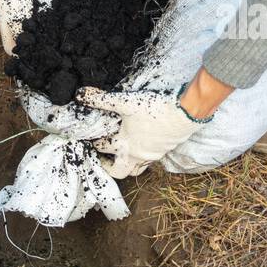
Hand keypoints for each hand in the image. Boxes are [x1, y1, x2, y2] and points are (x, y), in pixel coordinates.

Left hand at [77, 85, 209, 177]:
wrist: (187, 112)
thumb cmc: (156, 108)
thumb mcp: (125, 101)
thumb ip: (101, 99)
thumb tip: (79, 95)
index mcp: (124, 144)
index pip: (101, 148)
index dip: (93, 142)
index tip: (89, 136)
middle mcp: (136, 155)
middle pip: (117, 172)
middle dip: (107, 166)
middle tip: (101, 156)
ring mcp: (151, 156)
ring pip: (135, 170)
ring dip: (125, 164)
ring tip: (119, 153)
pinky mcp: (163, 152)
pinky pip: (148, 163)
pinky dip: (140, 159)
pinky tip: (140, 146)